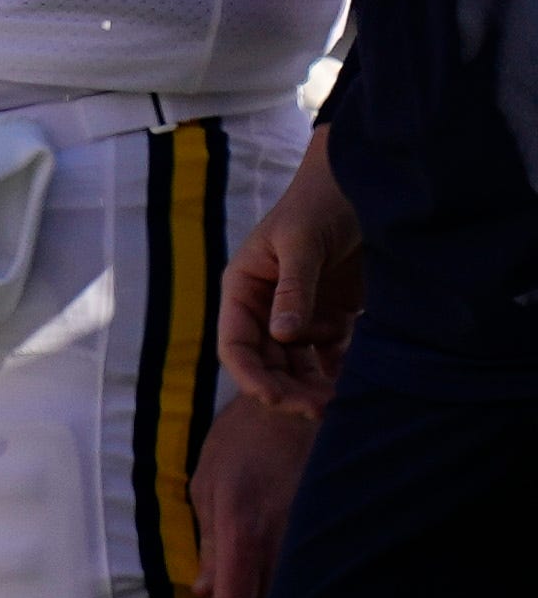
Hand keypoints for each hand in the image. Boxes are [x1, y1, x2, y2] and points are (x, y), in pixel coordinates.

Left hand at [187, 395, 316, 597]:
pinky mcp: (347, 535)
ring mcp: (321, 542)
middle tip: (248, 558)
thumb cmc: (243, 440)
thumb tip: (204, 592)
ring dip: (282, 581)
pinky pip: (324, 571)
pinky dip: (309, 564)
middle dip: (254, 594)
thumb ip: (207, 543)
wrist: (304, 407)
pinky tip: (298, 534)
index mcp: (243, 532)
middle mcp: (286, 545)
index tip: (223, 584)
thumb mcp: (207, 484)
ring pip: (298, 594)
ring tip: (274, 539)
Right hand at [219, 131, 361, 414]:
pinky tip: (357, 387)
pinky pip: (332, 357)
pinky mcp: (334, 317)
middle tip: (320, 411)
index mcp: (244, 289)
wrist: (362, 186)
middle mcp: (267, 308)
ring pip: (298, 367)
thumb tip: (283, 337)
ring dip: (313, 388)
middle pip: (268, 363)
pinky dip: (340, 375)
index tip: (276, 401)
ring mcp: (300, 314)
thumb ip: (292, 290)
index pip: (235, 343)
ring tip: (340, 405)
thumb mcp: (300, 243)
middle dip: (288, 390)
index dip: (251, 376)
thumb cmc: (318, 205)